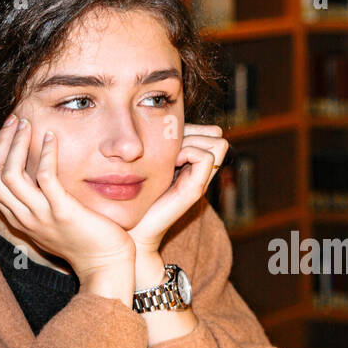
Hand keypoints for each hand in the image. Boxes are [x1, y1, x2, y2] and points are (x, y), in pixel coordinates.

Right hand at [0, 114, 135, 284]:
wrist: (106, 265)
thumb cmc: (84, 241)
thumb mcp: (51, 220)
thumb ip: (39, 200)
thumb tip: (36, 173)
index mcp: (17, 218)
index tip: (10, 131)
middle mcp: (23, 217)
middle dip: (0, 143)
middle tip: (15, 120)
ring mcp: (41, 216)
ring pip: (10, 175)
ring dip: (17, 144)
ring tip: (28, 123)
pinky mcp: (63, 212)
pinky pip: (45, 177)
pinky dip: (45, 154)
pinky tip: (52, 137)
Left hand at [127, 123, 229, 257]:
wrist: (131, 229)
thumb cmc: (133, 194)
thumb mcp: (150, 160)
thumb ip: (161, 144)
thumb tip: (164, 118)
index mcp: (191, 164)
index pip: (210, 131)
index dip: (193, 127)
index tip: (169, 137)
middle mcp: (200, 172)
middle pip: (216, 134)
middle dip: (194, 132)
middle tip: (171, 146)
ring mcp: (200, 181)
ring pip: (216, 142)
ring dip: (193, 141)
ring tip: (172, 155)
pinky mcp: (194, 190)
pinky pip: (205, 157)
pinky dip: (189, 152)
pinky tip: (172, 163)